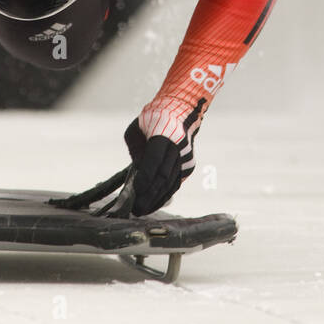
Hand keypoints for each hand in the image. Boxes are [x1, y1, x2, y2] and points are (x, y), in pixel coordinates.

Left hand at [123, 98, 205, 215]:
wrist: (180, 112)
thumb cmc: (151, 120)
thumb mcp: (135, 129)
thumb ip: (135, 150)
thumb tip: (137, 173)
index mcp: (164, 135)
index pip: (155, 159)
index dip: (146, 176)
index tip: (135, 190)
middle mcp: (178, 148)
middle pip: (164, 175)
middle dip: (149, 194)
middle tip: (135, 209)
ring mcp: (185, 158)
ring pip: (171, 183)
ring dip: (156, 199)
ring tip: (141, 211)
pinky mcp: (188, 166)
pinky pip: (175, 184)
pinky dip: (164, 196)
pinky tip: (153, 205)